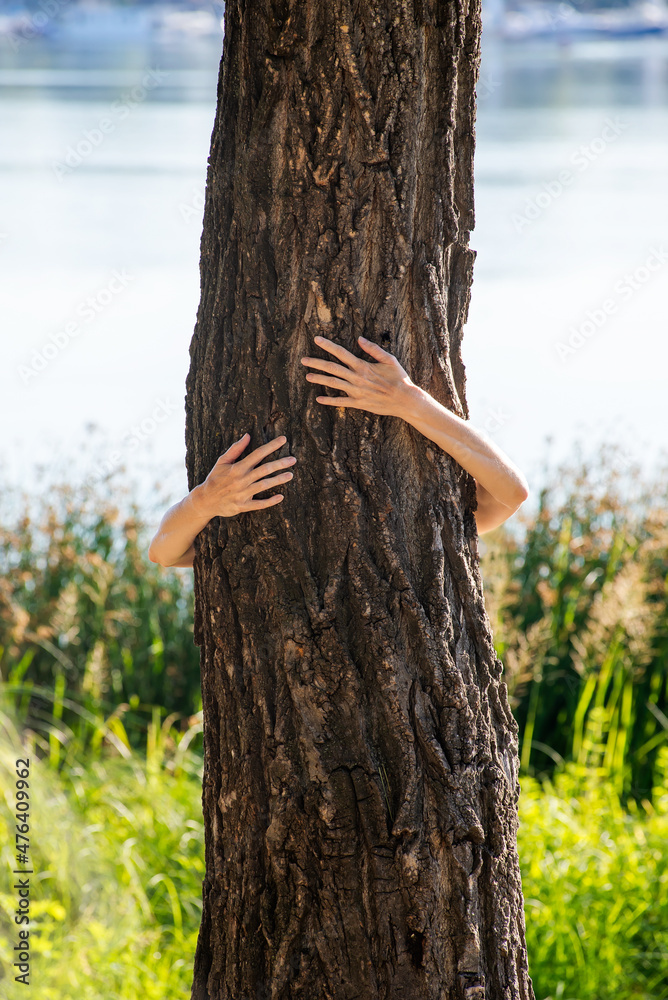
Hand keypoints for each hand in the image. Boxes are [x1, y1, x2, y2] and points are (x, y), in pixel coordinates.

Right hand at [192, 434, 296, 517]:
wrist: (205, 500)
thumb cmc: (215, 478)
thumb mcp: (222, 461)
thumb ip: (235, 449)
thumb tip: (248, 435)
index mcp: (237, 468)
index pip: (257, 454)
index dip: (271, 446)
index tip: (283, 440)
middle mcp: (241, 480)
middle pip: (264, 470)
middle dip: (280, 463)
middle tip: (293, 459)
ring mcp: (243, 494)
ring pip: (264, 485)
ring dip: (278, 480)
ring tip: (290, 475)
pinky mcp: (243, 506)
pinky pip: (259, 504)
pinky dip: (270, 501)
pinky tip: (280, 496)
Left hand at [301, 335, 415, 416]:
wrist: (405, 400)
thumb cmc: (399, 378)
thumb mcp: (389, 359)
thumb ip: (373, 349)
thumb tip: (359, 338)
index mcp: (363, 366)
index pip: (341, 353)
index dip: (328, 346)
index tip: (316, 340)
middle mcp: (357, 378)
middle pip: (332, 368)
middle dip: (316, 363)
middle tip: (303, 360)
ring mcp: (356, 392)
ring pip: (333, 384)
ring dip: (319, 379)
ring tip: (307, 376)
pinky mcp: (358, 403)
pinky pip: (340, 402)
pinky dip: (329, 400)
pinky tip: (319, 399)